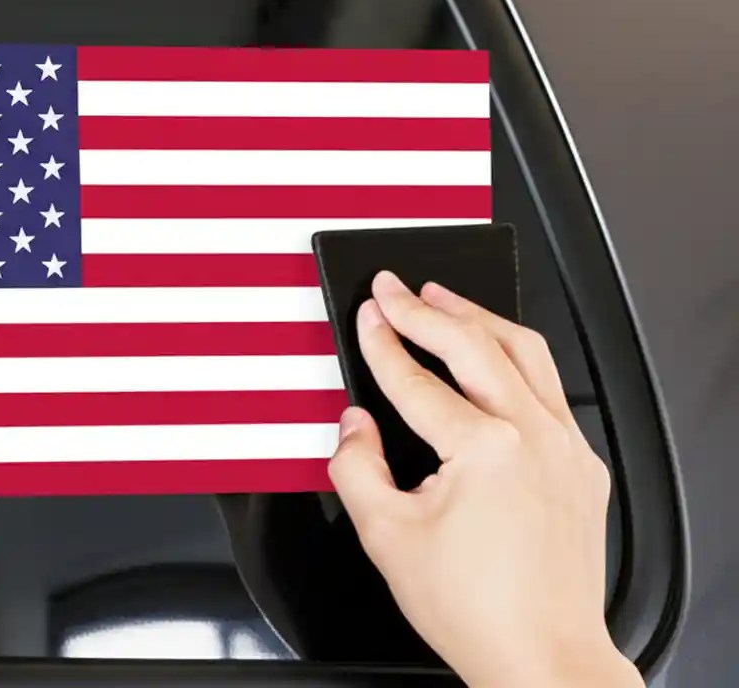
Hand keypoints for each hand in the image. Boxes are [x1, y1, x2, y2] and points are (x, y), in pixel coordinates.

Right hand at [328, 271, 643, 687]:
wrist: (542, 656)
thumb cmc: (476, 609)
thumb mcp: (386, 536)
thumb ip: (357, 467)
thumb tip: (354, 427)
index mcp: (484, 449)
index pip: (416, 379)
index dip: (382, 341)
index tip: (366, 316)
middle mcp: (533, 436)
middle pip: (474, 345)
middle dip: (426, 308)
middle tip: (395, 287)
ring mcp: (566, 448)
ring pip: (526, 353)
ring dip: (478, 319)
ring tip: (446, 300)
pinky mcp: (583, 466)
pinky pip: (551, 390)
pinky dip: (516, 360)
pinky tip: (496, 358)